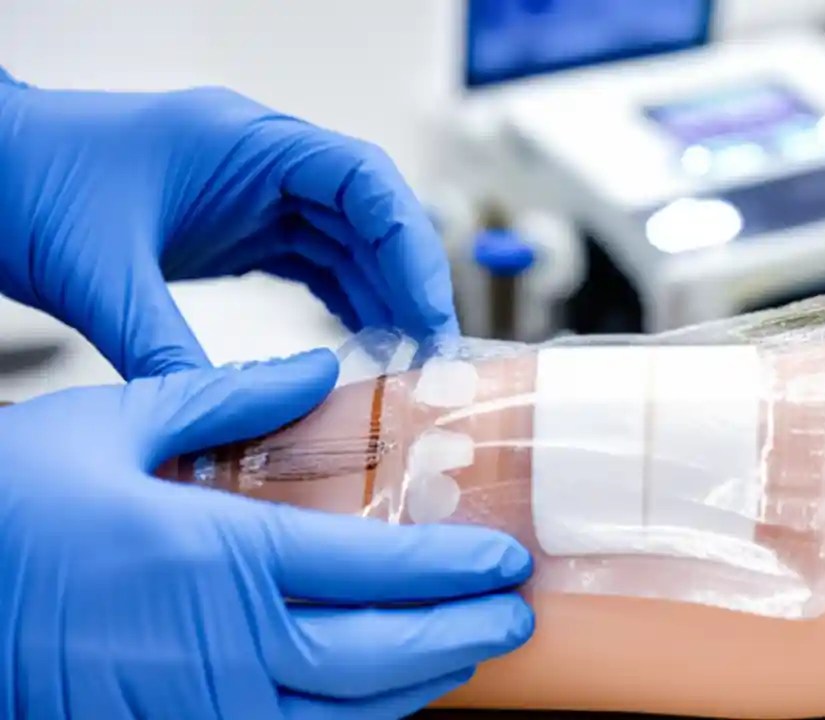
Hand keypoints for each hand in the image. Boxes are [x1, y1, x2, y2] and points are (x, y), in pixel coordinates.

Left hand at [0, 75, 457, 379]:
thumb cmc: (24, 186)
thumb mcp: (98, 274)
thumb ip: (162, 347)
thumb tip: (221, 424)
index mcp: (244, 143)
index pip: (363, 180)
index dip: (410, 245)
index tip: (429, 314)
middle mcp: (262, 164)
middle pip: (370, 217)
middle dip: (406, 285)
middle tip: (429, 359)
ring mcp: (251, 197)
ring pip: (347, 246)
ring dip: (380, 301)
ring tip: (404, 367)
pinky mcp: (236, 231)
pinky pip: (311, 266)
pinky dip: (342, 306)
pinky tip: (358, 351)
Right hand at [0, 351, 533, 717]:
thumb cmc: (11, 509)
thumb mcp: (115, 424)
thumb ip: (229, 397)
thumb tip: (318, 370)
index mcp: (219, 555)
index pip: (374, 570)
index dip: (453, 570)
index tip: (505, 561)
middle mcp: (223, 643)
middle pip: (379, 655)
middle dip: (462, 637)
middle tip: (516, 615)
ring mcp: (198, 706)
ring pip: (343, 716)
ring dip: (417, 688)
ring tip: (467, 655)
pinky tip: (376, 701)